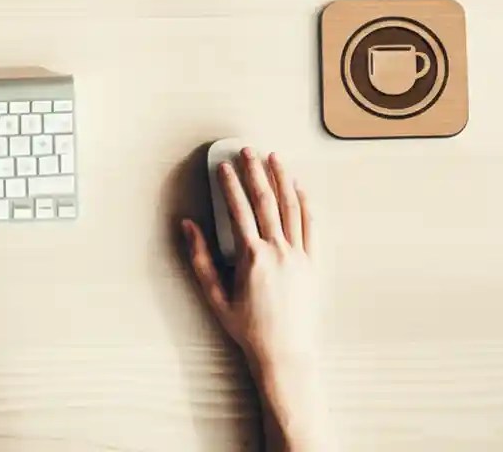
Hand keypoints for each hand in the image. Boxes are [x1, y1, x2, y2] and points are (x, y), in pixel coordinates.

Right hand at [181, 149, 330, 451]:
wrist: (286, 352)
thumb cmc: (248, 328)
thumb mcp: (215, 296)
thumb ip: (200, 258)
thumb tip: (189, 226)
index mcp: (252, 258)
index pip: (238, 210)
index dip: (229, 185)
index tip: (222, 167)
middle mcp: (278, 251)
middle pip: (266, 201)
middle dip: (255, 172)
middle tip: (246, 150)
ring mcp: (300, 256)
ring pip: (292, 207)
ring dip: (282, 179)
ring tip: (274, 158)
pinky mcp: (313, 263)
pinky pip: (312, 226)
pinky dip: (305, 203)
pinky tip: (299, 188)